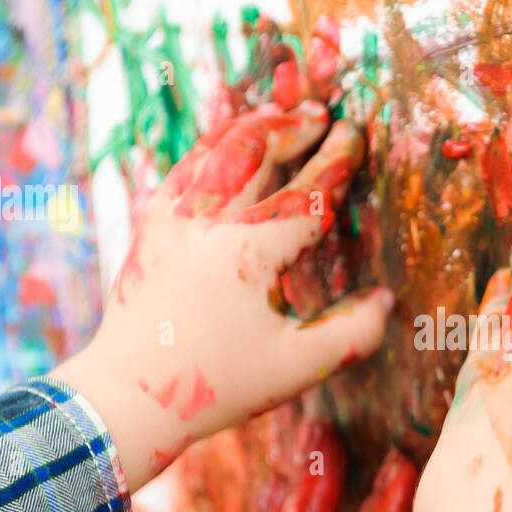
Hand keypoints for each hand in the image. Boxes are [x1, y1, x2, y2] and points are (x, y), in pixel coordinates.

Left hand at [52, 104, 392, 491]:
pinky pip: (181, 171)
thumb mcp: (297, 366)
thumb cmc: (216, 385)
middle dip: (293, 128)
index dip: (335, 162)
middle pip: (256, 152)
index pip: (304, 194)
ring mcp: (171, 221)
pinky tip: (221, 148)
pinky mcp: (148, 231)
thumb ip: (352, 332)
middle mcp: (207, 222)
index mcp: (249, 250)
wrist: (127, 396)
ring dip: (251, 129)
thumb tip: (385, 300)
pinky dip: (208, 150)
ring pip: (213, 152)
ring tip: (277, 115)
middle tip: (321, 115)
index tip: (354, 135)